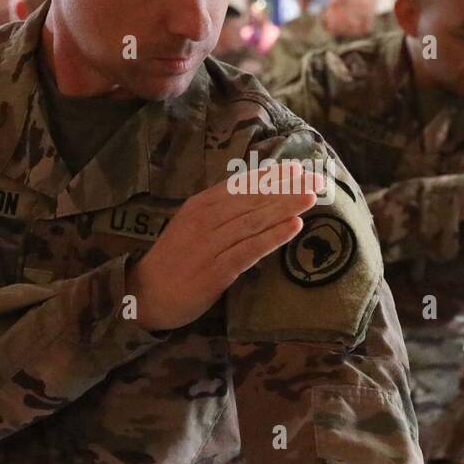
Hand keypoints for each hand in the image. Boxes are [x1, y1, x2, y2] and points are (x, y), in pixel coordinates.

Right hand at [126, 161, 324, 331]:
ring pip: (254, 220)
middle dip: (287, 188)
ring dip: (285, 206)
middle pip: (253, 199)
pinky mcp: (216, 270)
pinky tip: (294, 226)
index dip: (272, 176)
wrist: (146, 295)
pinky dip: (273, 236)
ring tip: (311, 196)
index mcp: (201, 204)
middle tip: (317, 180)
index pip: (242, 185)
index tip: (300, 169)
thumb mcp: (194, 226)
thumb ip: (221, 211)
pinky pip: (250, 249)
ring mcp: (210, 244)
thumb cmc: (176, 259)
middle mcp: (206, 219)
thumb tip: (257, 197)